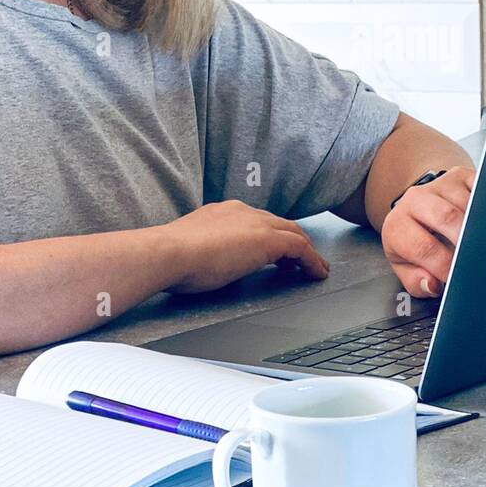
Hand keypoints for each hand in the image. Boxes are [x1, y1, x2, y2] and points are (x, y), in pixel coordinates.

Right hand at [157, 200, 329, 293]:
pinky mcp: (268, 240)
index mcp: (223, 213)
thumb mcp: (190, 250)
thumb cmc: (170, 257)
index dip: (269, 235)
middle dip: (293, 240)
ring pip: (293, 233)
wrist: (169, 253)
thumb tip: (199, 265)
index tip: (274, 252)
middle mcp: (242, 212)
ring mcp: (256, 223)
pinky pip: (301, 249)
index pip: (255, 221)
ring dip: (306, 251)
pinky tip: (317, 274)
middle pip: (279, 223)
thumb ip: (201, 251)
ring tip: (314, 268)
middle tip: (300, 259)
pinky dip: (312, 261)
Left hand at [380, 166, 474, 298]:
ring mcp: (441, 184)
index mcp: (398, 225)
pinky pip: (482, 190)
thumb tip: (432, 284)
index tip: (457, 278)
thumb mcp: (405, 265)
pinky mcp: (463, 175)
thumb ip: (415, 281)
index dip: (444, 266)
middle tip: (476, 261)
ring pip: (469, 204)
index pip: (424, 247)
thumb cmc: (413, 241)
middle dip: (466, 243)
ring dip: (481, 227)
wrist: (416, 207)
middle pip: (447, 217)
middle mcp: (416, 199)